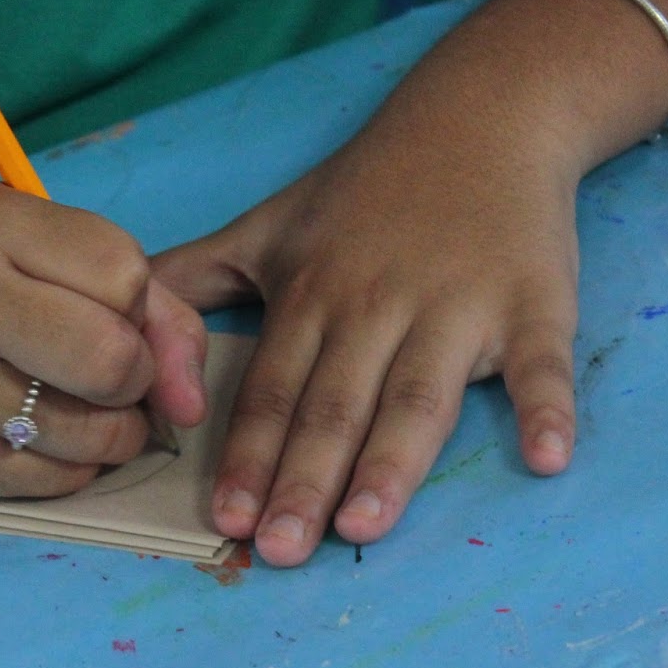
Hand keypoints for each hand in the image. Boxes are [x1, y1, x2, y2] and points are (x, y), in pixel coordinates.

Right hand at [0, 182, 207, 495]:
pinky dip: (74, 465)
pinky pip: (53, 481)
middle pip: (113, 361)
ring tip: (83, 405)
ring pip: (92, 434)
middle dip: (136, 377)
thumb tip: (192, 402)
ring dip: (114, 431)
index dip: (139, 305)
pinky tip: (48, 435)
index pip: (125, 274)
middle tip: (112, 373)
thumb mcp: (38, 246)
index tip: (109, 310)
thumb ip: (145, 300)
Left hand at [154, 63, 585, 566]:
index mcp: (314, 294)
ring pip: (420, 395)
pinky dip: (547, 408)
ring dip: (393, 463)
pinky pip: (541, 362)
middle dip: (303, 479)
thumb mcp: (271, 225)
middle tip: (279, 550)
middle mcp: (378, 304)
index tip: (225, 519)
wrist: (482, 116)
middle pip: (335, 404)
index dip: (248, 455)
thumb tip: (119, 326)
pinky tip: (547, 458)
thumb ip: (194, 278)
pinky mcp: (532, 304)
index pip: (272, 387)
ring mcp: (458, 305)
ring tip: (364, 527)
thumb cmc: (367, 188)